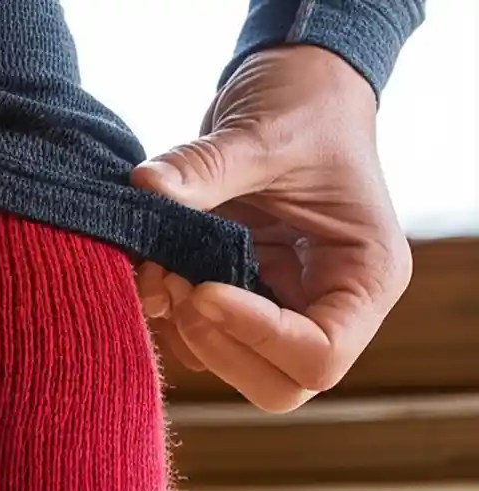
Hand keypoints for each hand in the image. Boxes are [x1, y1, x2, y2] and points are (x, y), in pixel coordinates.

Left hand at [132, 46, 411, 412]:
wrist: (292, 85)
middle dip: (216, 344)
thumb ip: (207, 167)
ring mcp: (279, 304)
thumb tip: (147, 188)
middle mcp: (326, 303)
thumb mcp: (264, 133)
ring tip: (158, 267)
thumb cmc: (302, 106)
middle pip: (277, 385)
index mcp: (363, 276)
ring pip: (229, 366)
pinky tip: (151, 268)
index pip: (320, 355)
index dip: (257, 336)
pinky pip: (198, 335)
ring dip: (182, 330)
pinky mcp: (237, 293)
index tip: (204, 289)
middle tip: (177, 286)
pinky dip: (166, 315)